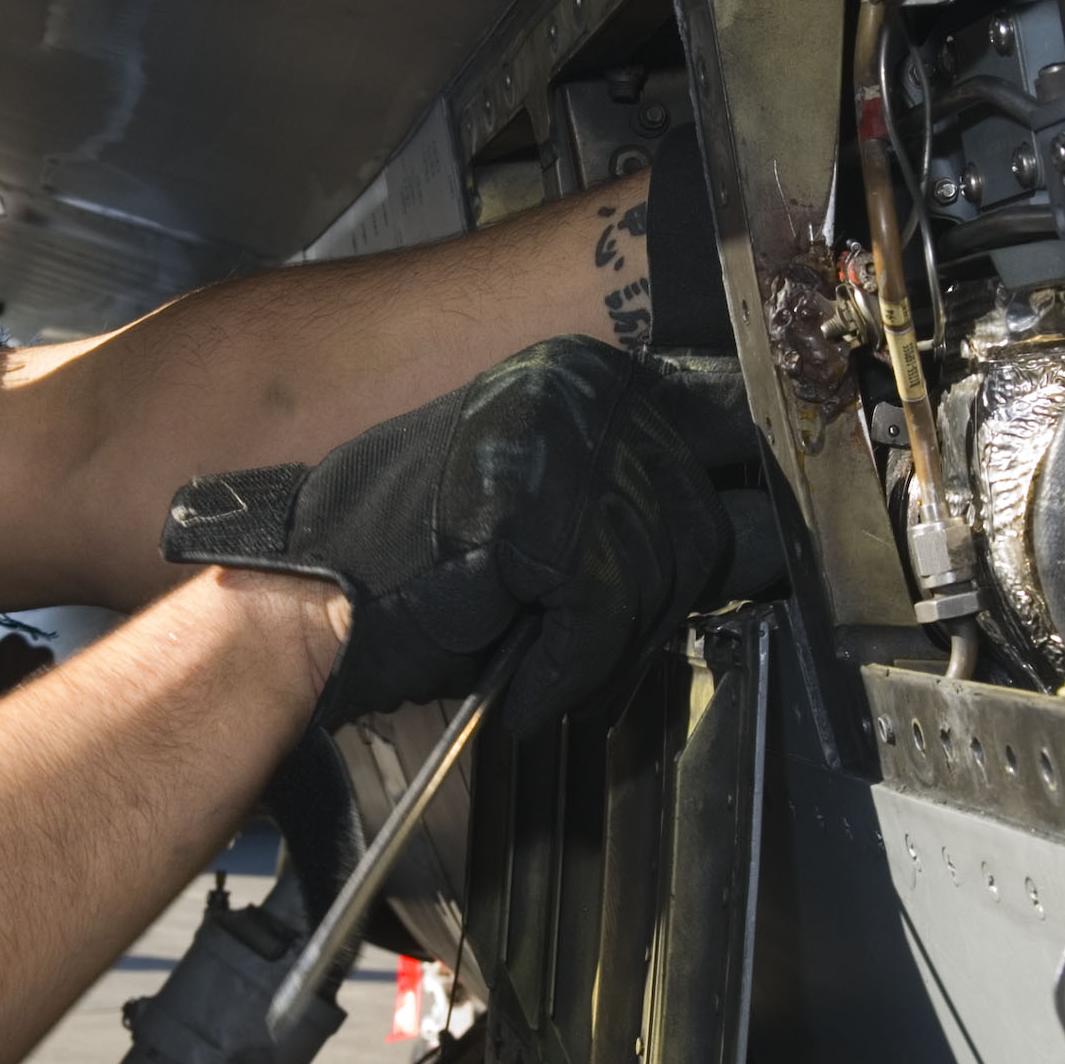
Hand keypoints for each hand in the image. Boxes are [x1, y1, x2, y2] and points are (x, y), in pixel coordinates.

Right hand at [161, 337, 744, 733]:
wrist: (313, 595)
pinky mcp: (533, 507)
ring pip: (655, 572)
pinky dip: (571, 669)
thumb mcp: (548, 520)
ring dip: (612, 649)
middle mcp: (580, 389)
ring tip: (553, 675)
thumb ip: (633, 510)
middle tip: (606, 658)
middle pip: (696, 518)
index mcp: (583, 375)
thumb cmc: (417, 573)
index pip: (714, 435)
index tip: (727, 561)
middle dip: (661, 607)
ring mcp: (556, 441)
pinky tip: (530, 688)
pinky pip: (600, 612)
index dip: (726, 516)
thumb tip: (750, 534)